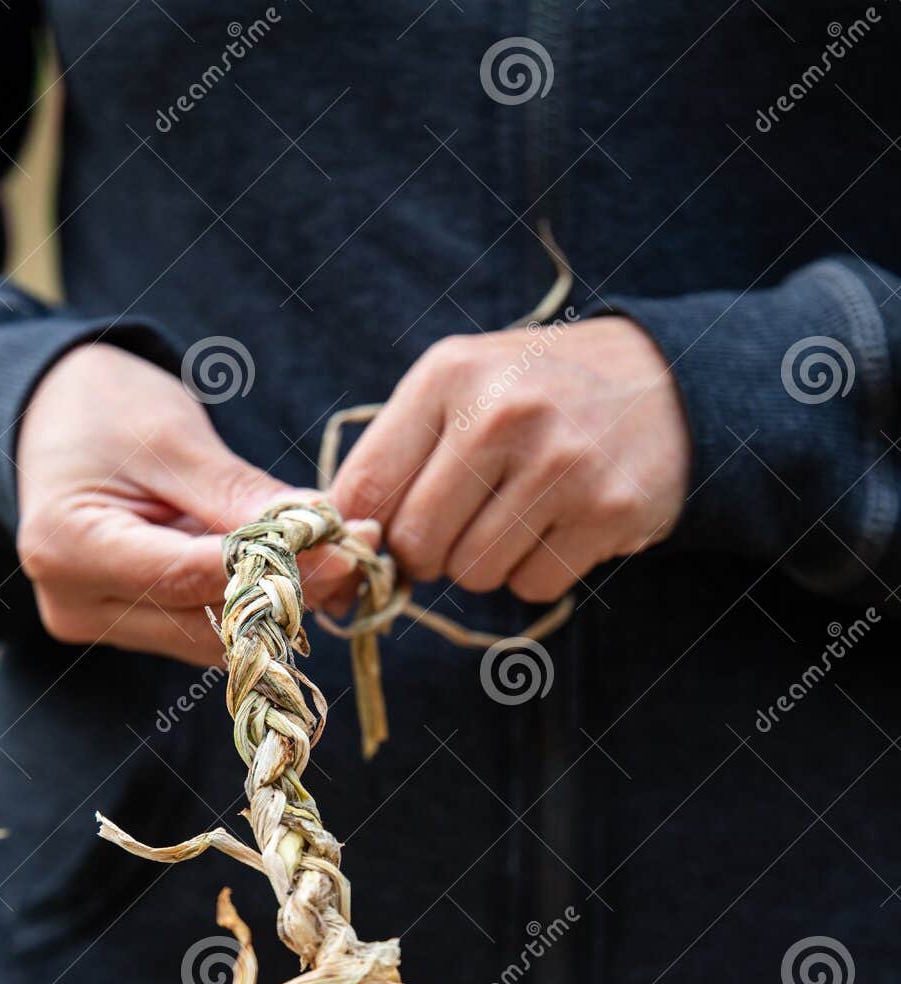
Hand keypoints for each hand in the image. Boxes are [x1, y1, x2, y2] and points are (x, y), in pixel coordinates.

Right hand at [17, 345, 364, 663]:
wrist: (50, 415)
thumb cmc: (102, 408)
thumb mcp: (171, 436)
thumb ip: (236, 495)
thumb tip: (317, 532)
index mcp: (69, 546)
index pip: (188, 576)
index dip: (274, 567)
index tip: (344, 544)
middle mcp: (75, 602)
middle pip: (202, 623)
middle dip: (287, 594)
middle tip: (356, 554)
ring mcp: (98, 623)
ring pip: (209, 638)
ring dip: (277, 607)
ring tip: (334, 560)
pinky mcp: (124, 627)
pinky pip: (200, 629)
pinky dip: (250, 605)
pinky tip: (296, 573)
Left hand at [331, 317, 690, 601]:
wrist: (664, 383)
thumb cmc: (536, 393)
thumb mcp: (460, 388)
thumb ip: (395, 455)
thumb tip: (340, 544)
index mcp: (450, 375)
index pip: (363, 489)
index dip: (365, 532)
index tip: (384, 535)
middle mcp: (504, 413)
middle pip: (416, 543)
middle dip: (429, 553)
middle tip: (463, 522)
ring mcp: (561, 464)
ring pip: (473, 574)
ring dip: (486, 563)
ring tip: (519, 513)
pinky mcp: (608, 511)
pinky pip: (532, 586)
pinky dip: (537, 571)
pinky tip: (560, 525)